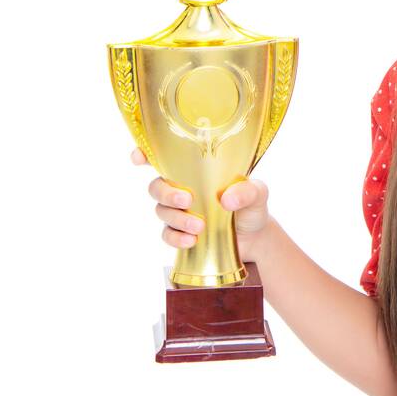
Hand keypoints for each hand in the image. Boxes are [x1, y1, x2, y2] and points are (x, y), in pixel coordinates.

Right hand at [130, 146, 273, 261]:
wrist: (256, 237)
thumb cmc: (252, 206)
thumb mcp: (257, 194)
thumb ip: (247, 191)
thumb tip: (226, 199)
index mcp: (197, 171)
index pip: (164, 158)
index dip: (145, 154)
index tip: (139, 158)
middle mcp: (183, 188)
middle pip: (156, 186)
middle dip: (167, 193)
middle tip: (187, 200)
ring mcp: (180, 212)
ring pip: (161, 211)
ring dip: (177, 218)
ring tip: (200, 226)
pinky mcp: (182, 233)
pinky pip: (167, 235)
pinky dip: (176, 238)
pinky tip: (191, 240)